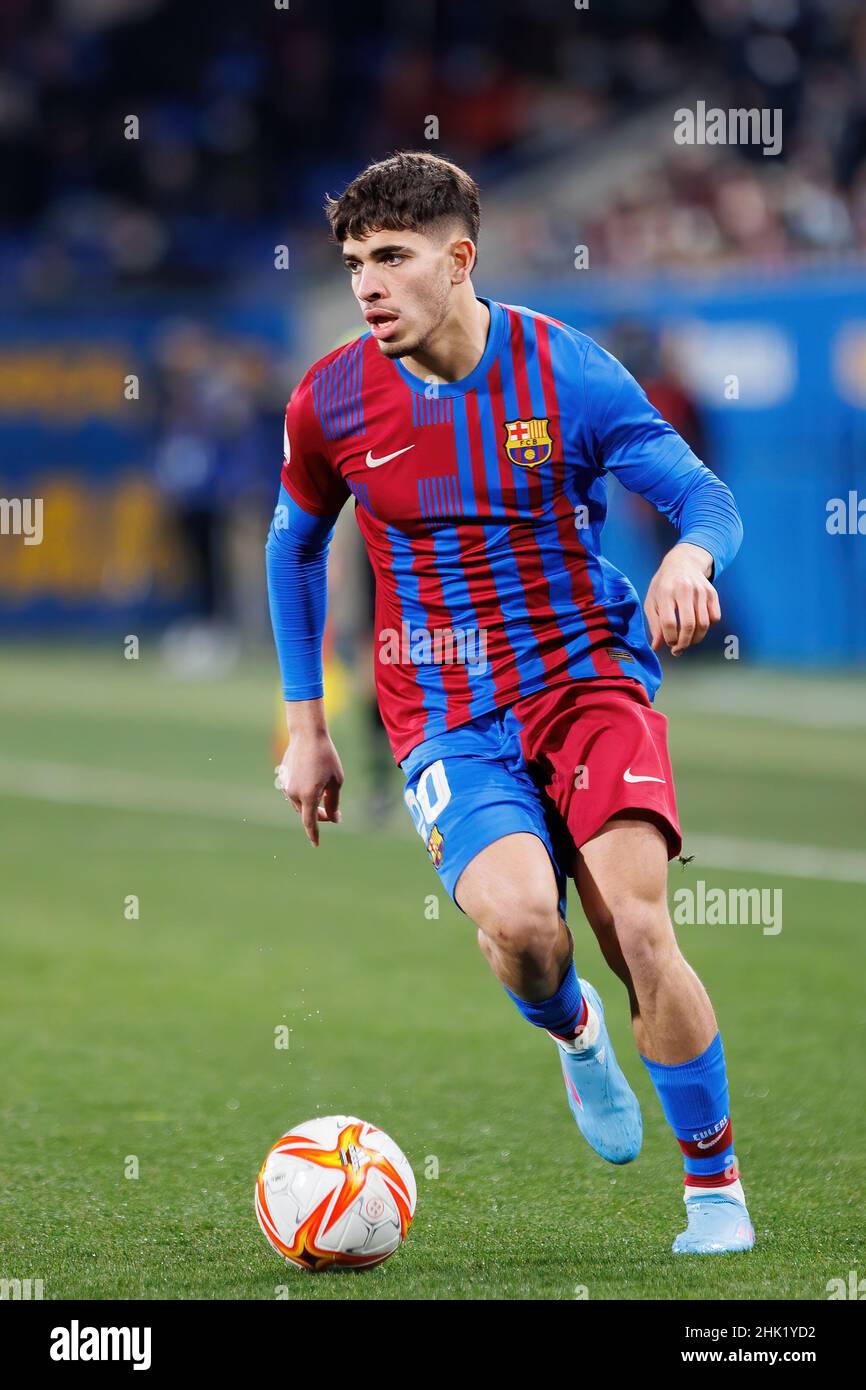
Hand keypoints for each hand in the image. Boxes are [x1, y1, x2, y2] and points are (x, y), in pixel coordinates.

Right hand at [277, 730, 343, 846]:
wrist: (307, 735)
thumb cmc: (326, 757)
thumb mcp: (336, 781)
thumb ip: (334, 802)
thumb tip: (334, 819)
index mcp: (309, 795)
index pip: (310, 822)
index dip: (314, 834)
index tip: (316, 844)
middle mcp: (294, 793)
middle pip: (307, 813)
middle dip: (319, 815)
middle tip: (333, 812)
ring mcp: (286, 786)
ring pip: (299, 804)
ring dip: (311, 804)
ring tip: (324, 793)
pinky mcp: (283, 779)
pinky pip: (294, 793)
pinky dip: (303, 794)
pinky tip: (313, 780)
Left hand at [644, 543, 720, 656]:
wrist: (682, 563)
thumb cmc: (663, 585)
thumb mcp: (652, 601)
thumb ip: (654, 624)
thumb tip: (657, 647)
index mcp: (666, 592)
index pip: (669, 623)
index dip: (670, 638)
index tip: (669, 644)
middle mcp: (685, 590)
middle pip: (689, 625)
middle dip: (684, 643)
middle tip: (678, 649)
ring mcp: (701, 591)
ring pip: (703, 624)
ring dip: (696, 639)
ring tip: (687, 641)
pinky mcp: (712, 593)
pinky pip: (714, 617)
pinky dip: (707, 627)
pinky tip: (698, 627)